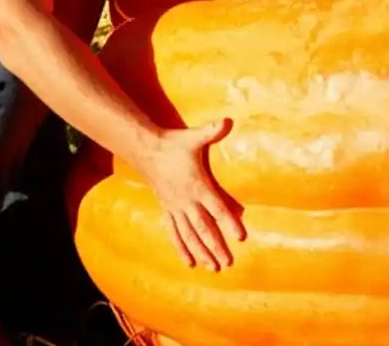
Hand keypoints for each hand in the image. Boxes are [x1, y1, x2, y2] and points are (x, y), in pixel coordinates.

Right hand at [135, 119, 245, 269]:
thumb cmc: (174, 144)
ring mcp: (176, 207)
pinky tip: (189, 262)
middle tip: (228, 263)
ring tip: (213, 268)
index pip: (217, 208)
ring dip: (201, 252)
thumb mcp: (194, 137)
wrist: (146, 150)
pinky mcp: (168, 209)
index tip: (241, 237)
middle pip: (204, 228)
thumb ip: (212, 132)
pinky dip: (181, 248)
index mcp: (198, 185)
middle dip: (216, 246)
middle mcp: (187, 201)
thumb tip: (228, 121)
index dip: (229, 221)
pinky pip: (174, 232)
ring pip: (189, 235)